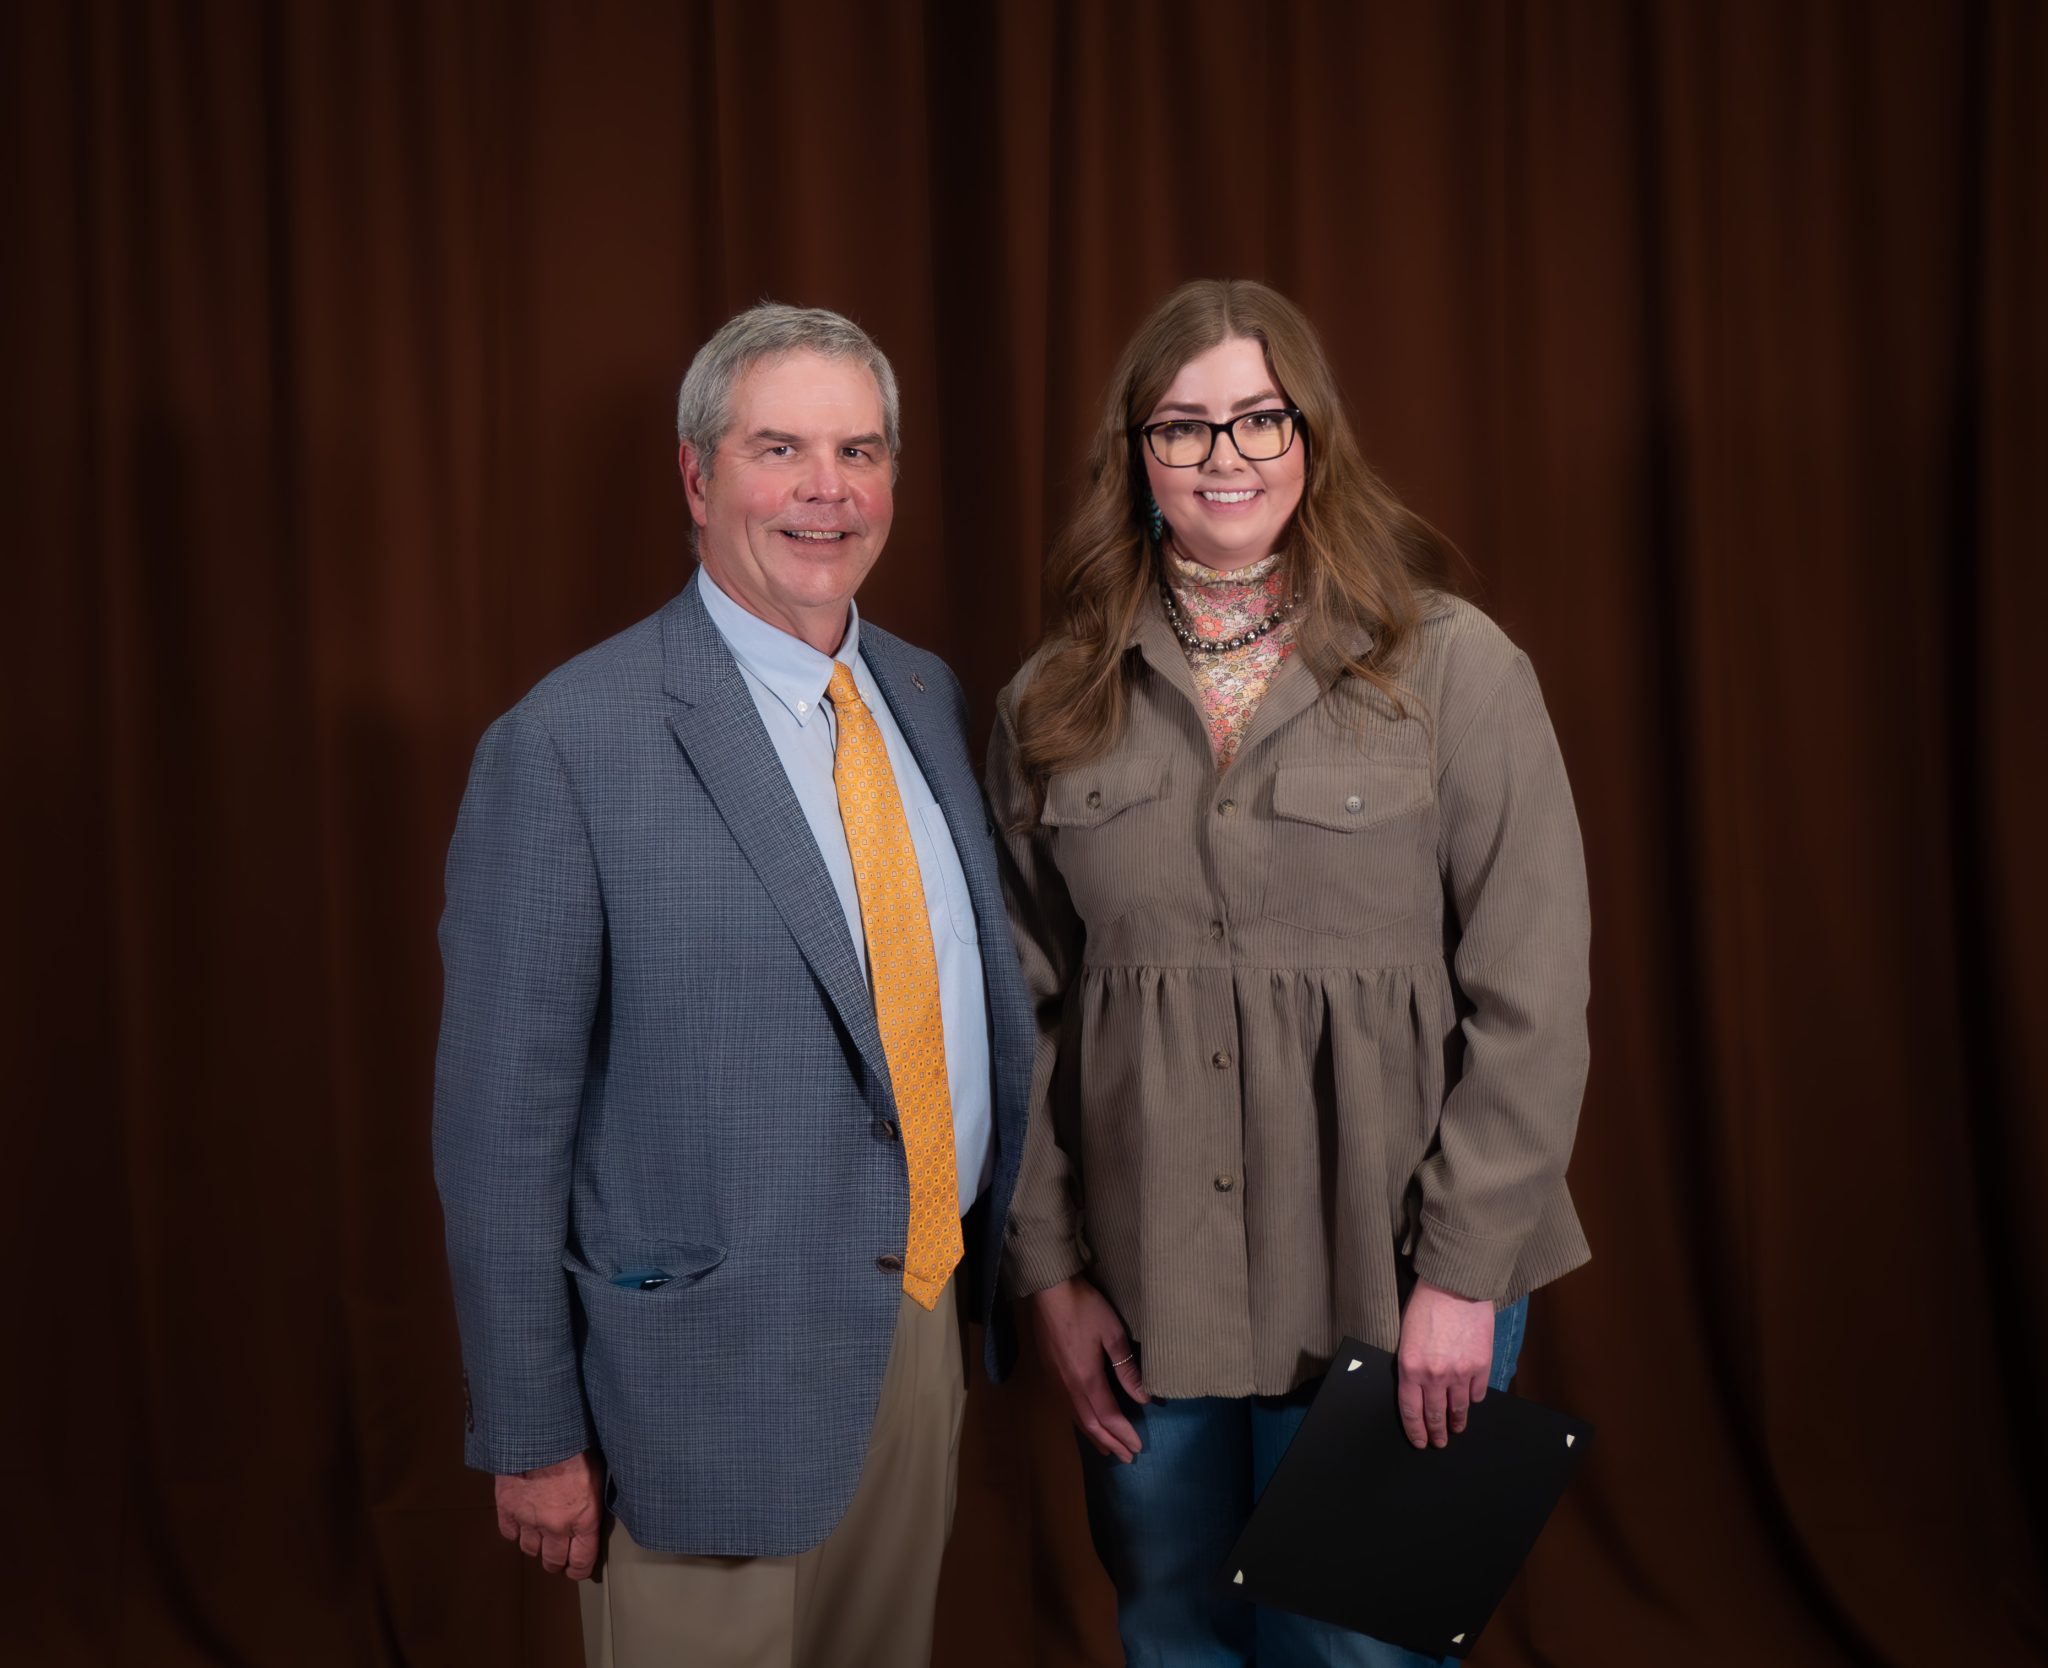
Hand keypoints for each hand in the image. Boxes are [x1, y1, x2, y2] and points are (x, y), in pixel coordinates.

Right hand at [495, 1450, 601, 1578]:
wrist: (541, 1430)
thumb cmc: (577, 1445)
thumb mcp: (599, 1472)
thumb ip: (595, 1499)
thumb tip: (598, 1508)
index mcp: (584, 1518)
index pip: (581, 1561)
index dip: (579, 1570)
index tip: (578, 1570)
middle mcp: (555, 1526)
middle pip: (553, 1561)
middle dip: (557, 1562)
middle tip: (559, 1556)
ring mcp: (528, 1519)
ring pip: (530, 1549)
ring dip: (537, 1546)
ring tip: (541, 1538)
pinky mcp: (507, 1508)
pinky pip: (509, 1533)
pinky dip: (515, 1531)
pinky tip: (521, 1524)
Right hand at [1026, 1276, 1149, 1462]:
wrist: (1049, 1291)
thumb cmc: (1085, 1308)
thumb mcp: (1113, 1334)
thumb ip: (1127, 1369)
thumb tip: (1144, 1398)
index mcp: (1086, 1379)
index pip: (1108, 1416)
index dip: (1123, 1434)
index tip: (1138, 1448)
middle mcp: (1068, 1387)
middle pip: (1091, 1424)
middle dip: (1110, 1443)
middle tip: (1126, 1458)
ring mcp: (1055, 1382)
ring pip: (1075, 1419)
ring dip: (1094, 1436)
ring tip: (1107, 1449)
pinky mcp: (1049, 1374)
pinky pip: (1066, 1408)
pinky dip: (1080, 1422)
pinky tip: (1084, 1422)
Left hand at [1396, 1279, 1495, 1449]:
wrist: (1454, 1285)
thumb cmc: (1425, 1305)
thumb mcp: (1406, 1336)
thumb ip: (1412, 1365)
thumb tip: (1418, 1388)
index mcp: (1410, 1368)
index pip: (1411, 1411)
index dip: (1416, 1431)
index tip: (1420, 1442)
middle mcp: (1435, 1376)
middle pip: (1435, 1415)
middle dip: (1437, 1433)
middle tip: (1439, 1442)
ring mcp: (1460, 1373)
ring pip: (1459, 1408)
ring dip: (1457, 1422)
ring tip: (1457, 1428)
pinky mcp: (1481, 1365)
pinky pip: (1478, 1392)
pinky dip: (1474, 1398)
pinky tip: (1471, 1401)